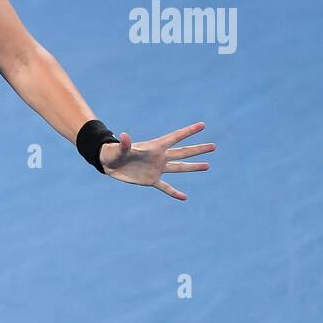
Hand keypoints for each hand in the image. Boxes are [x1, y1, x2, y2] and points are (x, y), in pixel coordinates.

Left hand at [98, 121, 213, 200]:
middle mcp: (160, 157)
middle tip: (213, 146)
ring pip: (179, 168)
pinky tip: (184, 197)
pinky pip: (165, 187)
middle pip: (183, 153)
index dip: (188, 131)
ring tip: (208, 166)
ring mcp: (157, 168)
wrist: (109, 164)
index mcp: (155, 147)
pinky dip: (174, 192)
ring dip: (193, 167)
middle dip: (198, 150)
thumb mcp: (119, 149)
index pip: (175, 137)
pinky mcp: (151, 180)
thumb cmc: (114, 152)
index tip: (202, 125)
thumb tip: (123, 135)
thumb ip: (124, 144)